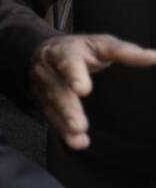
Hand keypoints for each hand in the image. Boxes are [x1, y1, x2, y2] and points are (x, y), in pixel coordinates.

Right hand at [29, 34, 155, 149]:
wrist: (45, 51)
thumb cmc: (82, 49)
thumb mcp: (103, 44)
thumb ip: (125, 52)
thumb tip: (154, 57)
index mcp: (65, 52)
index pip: (68, 62)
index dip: (74, 76)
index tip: (83, 90)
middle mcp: (49, 70)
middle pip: (58, 90)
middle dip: (68, 108)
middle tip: (79, 125)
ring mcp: (43, 87)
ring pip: (52, 106)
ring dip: (65, 124)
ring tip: (79, 139)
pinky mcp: (42, 102)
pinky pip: (51, 117)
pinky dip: (63, 131)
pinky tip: (76, 142)